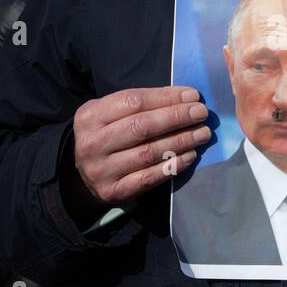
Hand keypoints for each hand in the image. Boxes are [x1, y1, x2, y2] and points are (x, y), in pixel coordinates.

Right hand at [72, 86, 210, 206]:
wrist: (84, 173)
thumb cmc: (107, 135)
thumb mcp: (111, 113)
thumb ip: (142, 104)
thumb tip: (186, 98)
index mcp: (90, 116)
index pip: (134, 101)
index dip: (166, 97)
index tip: (193, 96)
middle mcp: (92, 143)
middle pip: (142, 126)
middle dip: (176, 117)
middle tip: (202, 114)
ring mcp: (101, 170)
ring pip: (148, 152)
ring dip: (181, 141)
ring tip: (202, 134)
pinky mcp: (113, 191)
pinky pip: (149, 177)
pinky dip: (173, 165)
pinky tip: (191, 155)